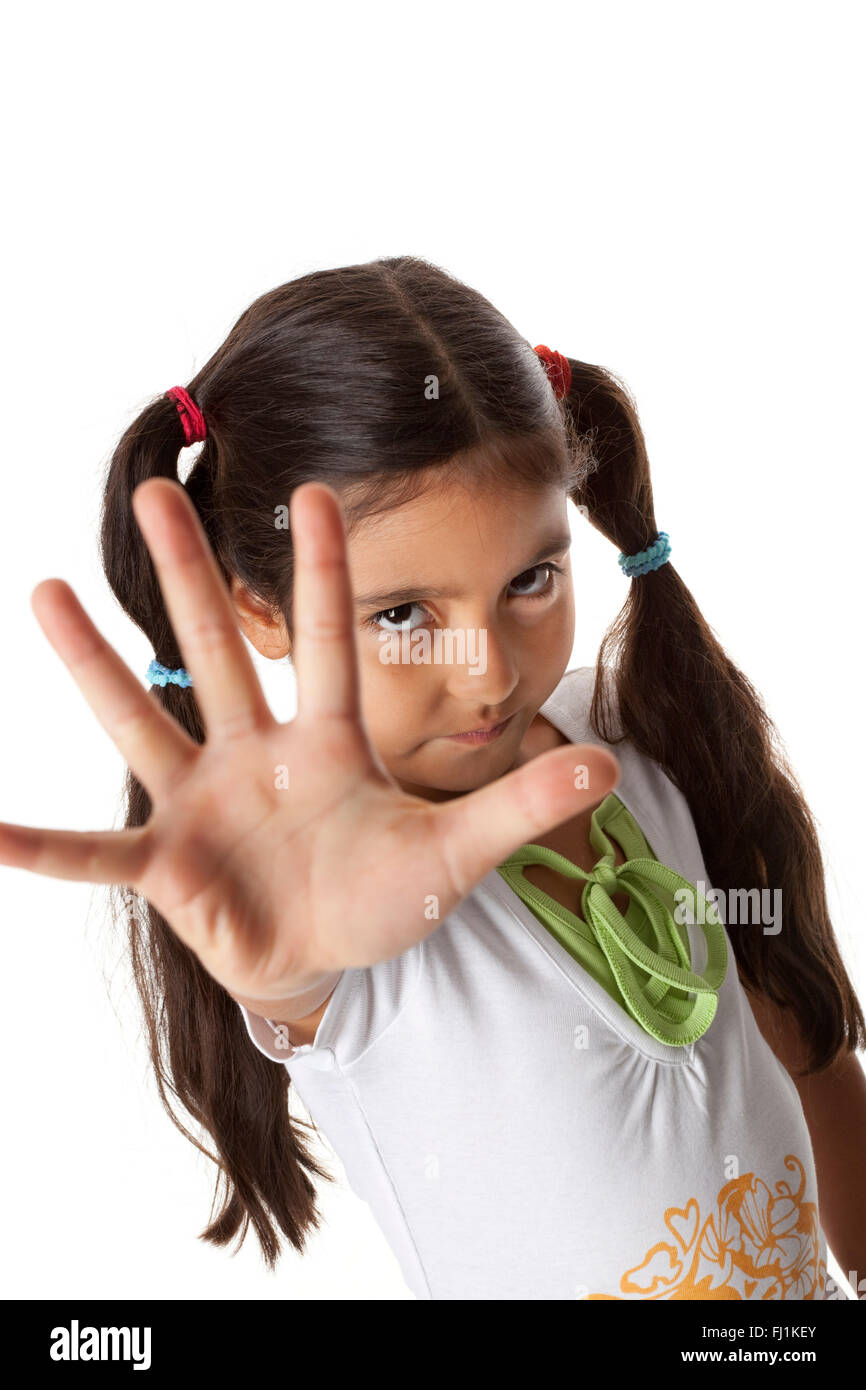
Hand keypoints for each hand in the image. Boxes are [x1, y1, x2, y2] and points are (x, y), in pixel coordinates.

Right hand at [0, 479, 619, 1004]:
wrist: (324, 956)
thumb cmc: (383, 895)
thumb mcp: (457, 852)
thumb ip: (521, 806)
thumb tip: (611, 763)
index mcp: (326, 742)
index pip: (329, 642)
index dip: (327, 571)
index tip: (315, 488)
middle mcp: (255, 754)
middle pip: (220, 651)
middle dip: (189, 576)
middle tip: (156, 487)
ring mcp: (203, 805)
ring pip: (144, 720)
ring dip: (96, 663)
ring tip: (45, 589)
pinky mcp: (168, 868)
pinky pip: (96, 856)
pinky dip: (43, 849)